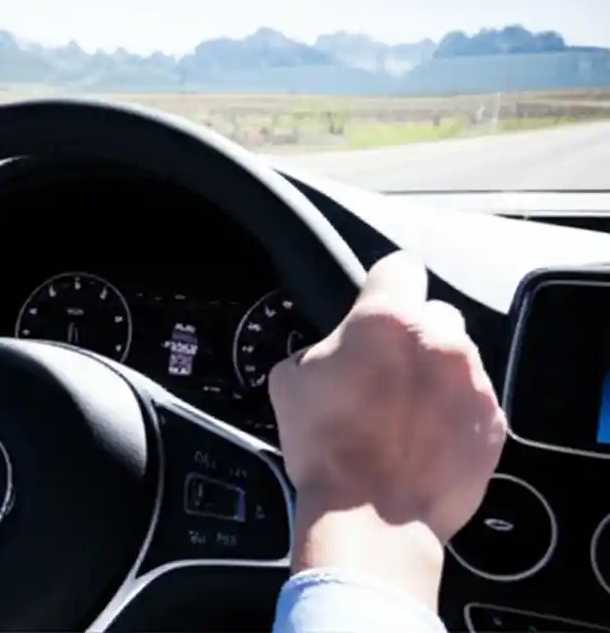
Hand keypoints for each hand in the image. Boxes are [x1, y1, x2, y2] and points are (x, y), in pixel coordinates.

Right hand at [269, 251, 505, 607]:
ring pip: (457, 360)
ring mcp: (474, 382)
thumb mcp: (290, 381)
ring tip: (403, 415)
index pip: (399, 267)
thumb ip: (318, 349)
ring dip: (434, 377)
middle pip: (434, 315)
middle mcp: (440, 340)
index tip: (377, 300)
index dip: (384, 284)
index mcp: (385, 319)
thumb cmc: (326, 447)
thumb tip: (330, 353)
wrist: (370, 517)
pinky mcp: (494, 422)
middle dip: (412, 336)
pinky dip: (453, 415)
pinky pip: (474, 403)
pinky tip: (423, 440)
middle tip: (383, 373)